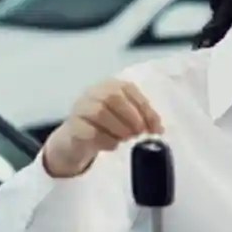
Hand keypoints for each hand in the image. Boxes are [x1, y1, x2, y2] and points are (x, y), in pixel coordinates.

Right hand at [43, 79, 163, 177]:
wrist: (76, 140)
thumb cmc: (105, 127)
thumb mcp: (125, 119)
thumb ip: (141, 120)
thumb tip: (159, 130)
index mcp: (109, 85)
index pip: (129, 89)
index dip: (145, 108)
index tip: (155, 127)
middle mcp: (93, 92)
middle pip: (113, 97)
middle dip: (132, 117)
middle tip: (140, 133)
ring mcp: (80, 108)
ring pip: (100, 112)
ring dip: (119, 128)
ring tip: (127, 139)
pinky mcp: (73, 127)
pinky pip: (90, 131)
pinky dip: (106, 140)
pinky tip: (113, 146)